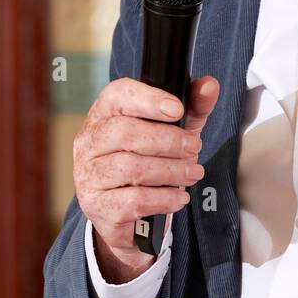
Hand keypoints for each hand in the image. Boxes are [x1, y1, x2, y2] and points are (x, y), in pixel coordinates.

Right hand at [74, 76, 218, 283]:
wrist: (123, 212)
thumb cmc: (146, 161)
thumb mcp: (171, 131)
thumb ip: (191, 108)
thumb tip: (209, 86)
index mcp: (102, 115)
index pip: (116, 95)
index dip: (147, 99)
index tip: (177, 110)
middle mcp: (88, 143)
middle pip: (124, 132)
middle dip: (167, 140)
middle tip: (194, 148)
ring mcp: (88, 176)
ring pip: (130, 168)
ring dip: (171, 170)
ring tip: (193, 173)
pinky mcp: (98, 206)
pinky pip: (134, 200)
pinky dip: (164, 198)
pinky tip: (179, 197)